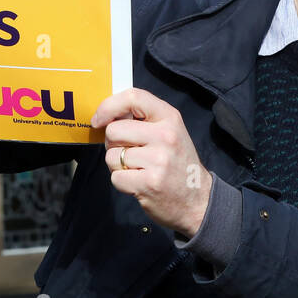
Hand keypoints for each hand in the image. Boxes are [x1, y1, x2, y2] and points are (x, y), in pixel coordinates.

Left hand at [91, 88, 211, 237]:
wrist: (198, 200)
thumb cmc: (177, 164)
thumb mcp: (170, 132)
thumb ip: (144, 120)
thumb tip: (106, 116)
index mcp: (170, 118)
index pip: (133, 97)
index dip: (108, 106)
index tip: (99, 120)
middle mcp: (166, 136)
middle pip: (114, 130)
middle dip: (113, 144)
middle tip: (128, 152)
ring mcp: (158, 160)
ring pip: (112, 156)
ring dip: (118, 165)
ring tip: (138, 169)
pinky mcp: (149, 183)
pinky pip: (116, 177)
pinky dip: (122, 182)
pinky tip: (138, 182)